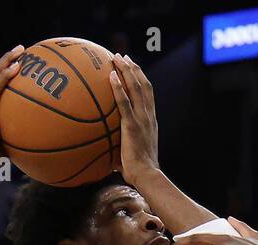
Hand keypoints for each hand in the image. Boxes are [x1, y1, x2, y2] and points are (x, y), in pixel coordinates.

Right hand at [0, 46, 24, 162]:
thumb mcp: (6, 139)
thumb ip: (16, 131)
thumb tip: (35, 134)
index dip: (2, 70)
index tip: (16, 62)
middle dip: (5, 59)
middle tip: (20, 50)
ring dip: (6, 61)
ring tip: (20, 51)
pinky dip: (5, 75)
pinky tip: (17, 68)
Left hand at [108, 54, 158, 181]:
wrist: (147, 175)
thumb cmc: (139, 170)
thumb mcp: (133, 153)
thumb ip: (123, 144)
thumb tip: (106, 147)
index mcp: (151, 121)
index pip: (148, 94)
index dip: (141, 78)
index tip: (133, 67)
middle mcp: (148, 116)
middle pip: (143, 85)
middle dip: (133, 68)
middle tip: (122, 56)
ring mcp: (142, 120)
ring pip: (136, 88)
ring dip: (126, 70)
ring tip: (117, 58)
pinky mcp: (132, 125)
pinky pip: (124, 102)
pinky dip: (118, 87)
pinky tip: (111, 76)